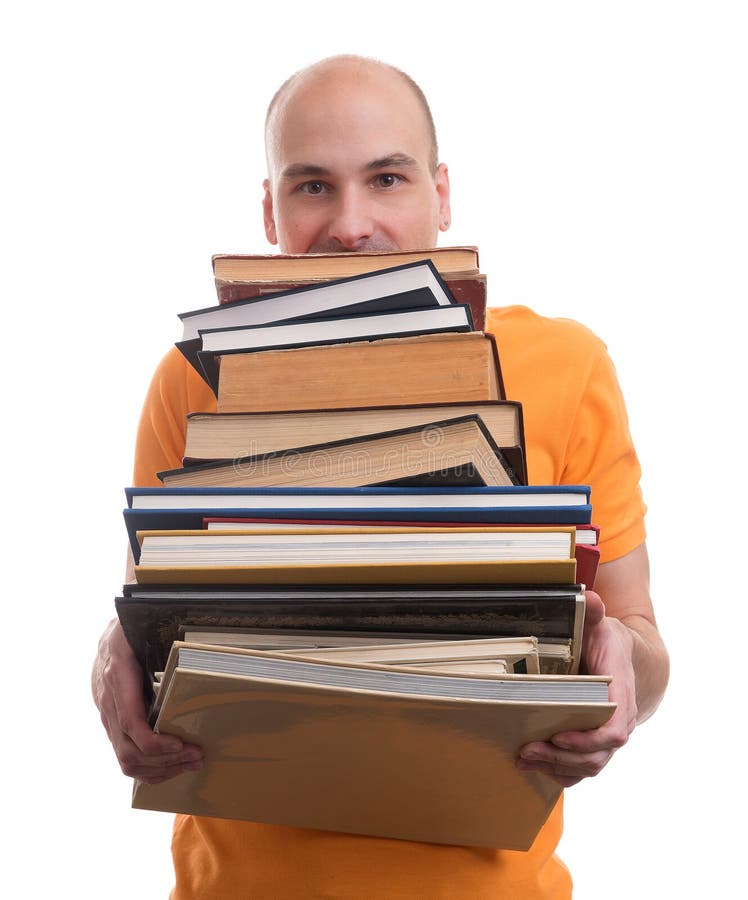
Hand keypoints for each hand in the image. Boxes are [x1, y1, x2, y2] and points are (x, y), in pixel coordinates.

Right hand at [92, 618, 203, 783]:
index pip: (130, 723)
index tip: (181, 744)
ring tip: (191, 763)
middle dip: (166, 760)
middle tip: (197, 756)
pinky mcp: (112, 725)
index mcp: (118, 677)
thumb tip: (196, 653)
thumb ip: (165, 644)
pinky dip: (150, 768)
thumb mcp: (144, 631)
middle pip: (130, 750)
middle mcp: (109, 702)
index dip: (154, 741)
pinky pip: (126, 755)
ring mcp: (108, 717)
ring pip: (126, 759)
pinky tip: (172, 765)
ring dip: (162, 768)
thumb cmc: (132, 632)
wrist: (110, 637)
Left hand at [516, 592, 637, 786]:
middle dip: (560, 758)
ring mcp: (607, 736)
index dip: (588, 740)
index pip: (614, 730)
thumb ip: (592, 613)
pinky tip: (534, 766)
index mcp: (621, 694)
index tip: (559, 736)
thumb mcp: (600, 624)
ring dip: (555, 768)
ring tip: (523, 760)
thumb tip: (588, 596)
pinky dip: (559, 772)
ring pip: (588, 767)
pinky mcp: (595, 744)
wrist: (622, 658)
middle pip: (597, 756)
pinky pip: (582, 769)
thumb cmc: (607, 643)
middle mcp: (619, 721)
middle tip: (526, 751)